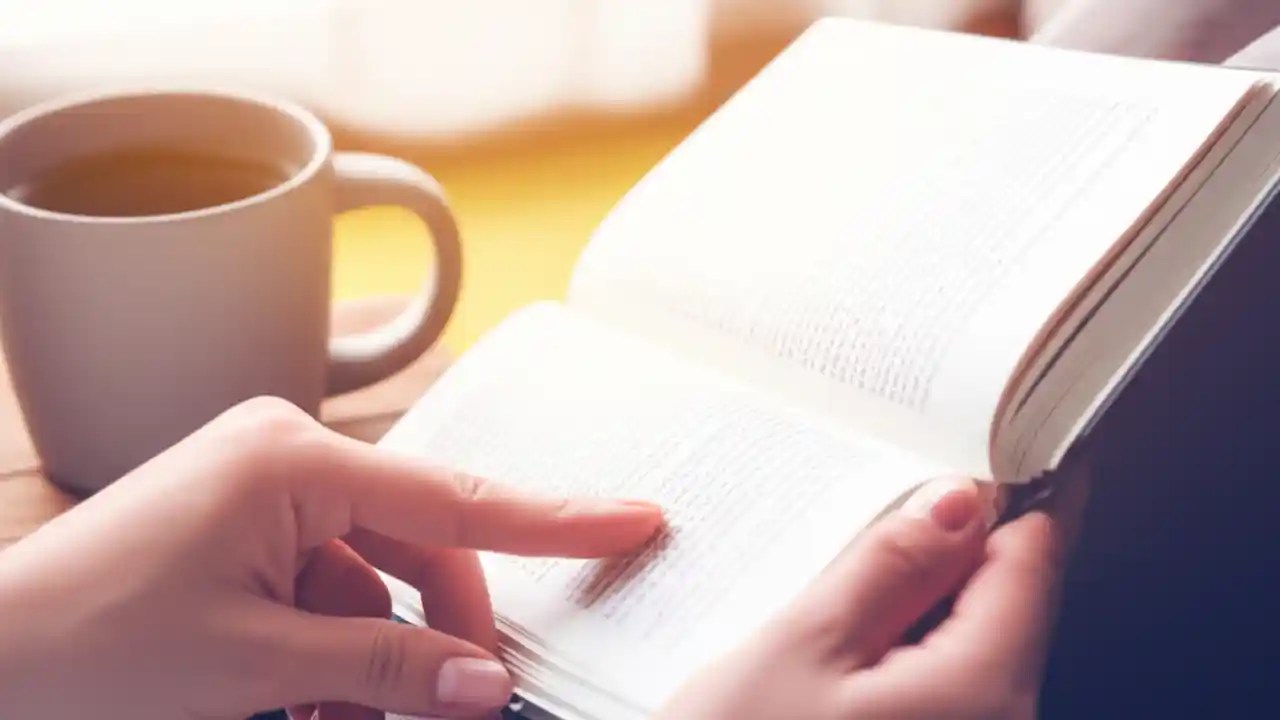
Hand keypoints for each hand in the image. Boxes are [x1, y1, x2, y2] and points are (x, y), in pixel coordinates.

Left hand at [0, 397, 661, 719]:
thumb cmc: (88, 648)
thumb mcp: (256, 668)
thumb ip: (385, 672)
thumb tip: (488, 687)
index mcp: (292, 462)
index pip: (455, 499)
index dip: (558, 519)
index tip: (638, 518)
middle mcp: (287, 456)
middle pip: (420, 545)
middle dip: (441, 633)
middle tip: (471, 704)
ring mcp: (266, 489)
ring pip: (377, 578)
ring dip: (382, 659)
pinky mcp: (248, 526)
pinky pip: (330, 589)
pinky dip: (337, 652)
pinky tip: (310, 708)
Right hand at [658, 472, 1087, 718]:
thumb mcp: (801, 646)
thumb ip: (889, 567)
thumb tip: (959, 502)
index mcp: (984, 687)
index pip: (1037, 558)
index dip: (1023, 486)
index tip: (1006, 432)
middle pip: (1006, 596)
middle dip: (957, 534)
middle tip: (894, 479)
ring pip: (968, 635)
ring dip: (918, 586)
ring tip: (847, 551)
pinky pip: (939, 676)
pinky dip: (900, 635)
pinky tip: (841, 623)